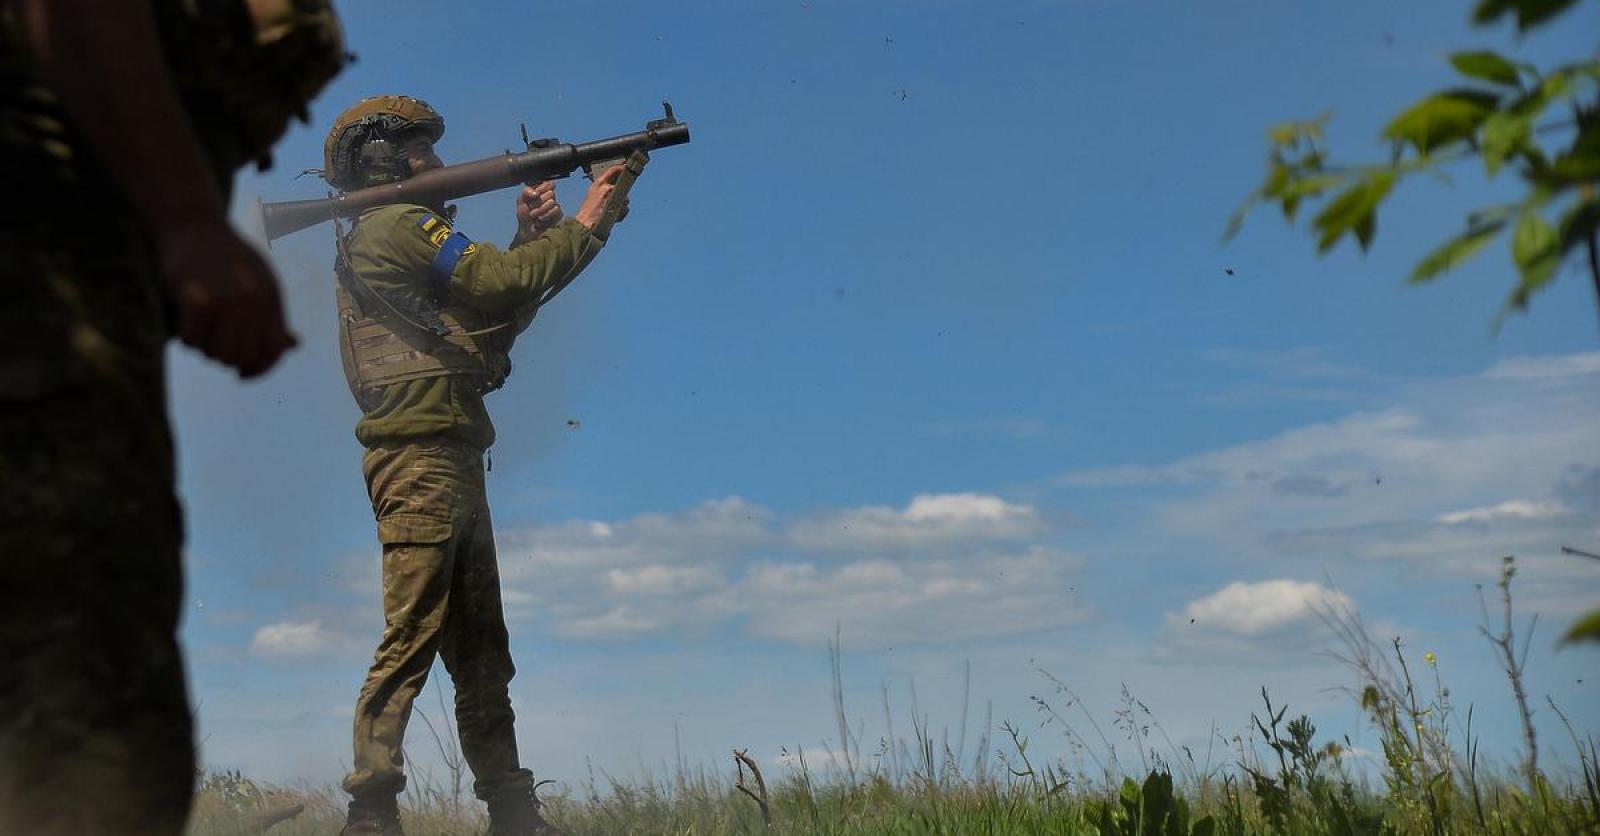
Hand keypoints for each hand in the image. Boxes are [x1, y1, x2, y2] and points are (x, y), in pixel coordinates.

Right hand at [157, 219, 297, 378]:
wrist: (192, 222)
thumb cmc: (226, 255)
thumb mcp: (259, 281)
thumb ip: (274, 315)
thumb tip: (294, 346)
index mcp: (272, 299)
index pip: (273, 351)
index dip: (259, 369)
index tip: (243, 375)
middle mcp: (254, 302)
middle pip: (242, 357)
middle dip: (225, 358)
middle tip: (211, 344)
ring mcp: (226, 300)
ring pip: (215, 352)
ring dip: (203, 347)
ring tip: (198, 327)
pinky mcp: (196, 298)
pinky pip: (191, 340)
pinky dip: (185, 337)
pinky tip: (183, 323)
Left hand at [515, 180, 562, 239]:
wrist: (528, 231)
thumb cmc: (524, 216)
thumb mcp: (521, 202)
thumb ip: (526, 192)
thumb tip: (536, 193)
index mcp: (541, 191)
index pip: (549, 183)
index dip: (543, 188)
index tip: (535, 194)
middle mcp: (550, 197)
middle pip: (551, 193)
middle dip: (538, 202)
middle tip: (530, 208)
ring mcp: (555, 206)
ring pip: (552, 202)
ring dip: (540, 210)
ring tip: (534, 216)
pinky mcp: (559, 215)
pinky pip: (556, 211)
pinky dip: (545, 216)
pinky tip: (540, 221)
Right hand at [574, 165, 624, 230]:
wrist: (585, 223)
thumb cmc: (588, 211)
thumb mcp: (592, 194)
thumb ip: (603, 188)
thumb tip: (615, 186)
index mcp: (599, 183)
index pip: (613, 170)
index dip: (621, 168)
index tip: (626, 168)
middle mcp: (606, 187)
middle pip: (622, 187)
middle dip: (621, 196)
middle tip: (614, 203)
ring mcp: (613, 197)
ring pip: (625, 199)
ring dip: (621, 206)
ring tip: (611, 212)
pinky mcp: (618, 207)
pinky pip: (626, 208)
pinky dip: (622, 214)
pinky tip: (613, 216)